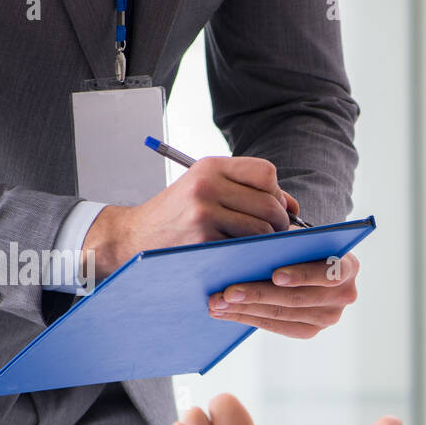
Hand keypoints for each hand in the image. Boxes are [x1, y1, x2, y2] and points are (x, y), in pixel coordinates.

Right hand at [83, 156, 299, 276]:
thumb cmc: (176, 216)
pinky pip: (247, 249)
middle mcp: (207, 185)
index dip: (277, 193)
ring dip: (268, 243)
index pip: (266, 173)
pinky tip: (242, 257)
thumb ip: (247, 192)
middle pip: (271, 204)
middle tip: (273, 235)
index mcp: (210, 167)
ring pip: (263, 230)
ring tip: (255, 247)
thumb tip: (293, 206)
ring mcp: (205, 213)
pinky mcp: (203, 240)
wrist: (132, 238)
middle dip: (280, 223)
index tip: (273, 208)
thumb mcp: (205, 190)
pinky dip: (252, 255)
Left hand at [206, 244, 359, 338]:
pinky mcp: (310, 330)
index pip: (328, 272)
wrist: (310, 262)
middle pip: (298, 298)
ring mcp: (329, 317)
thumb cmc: (302, 244)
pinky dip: (249, 318)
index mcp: (348, 266)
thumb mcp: (300, 235)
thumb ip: (287, 239)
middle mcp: (344, 295)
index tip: (275, 275)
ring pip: (283, 314)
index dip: (302, 275)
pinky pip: (277, 327)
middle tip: (227, 293)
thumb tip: (254, 244)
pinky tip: (227, 312)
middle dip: (258, 294)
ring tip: (217, 303)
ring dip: (246, 309)